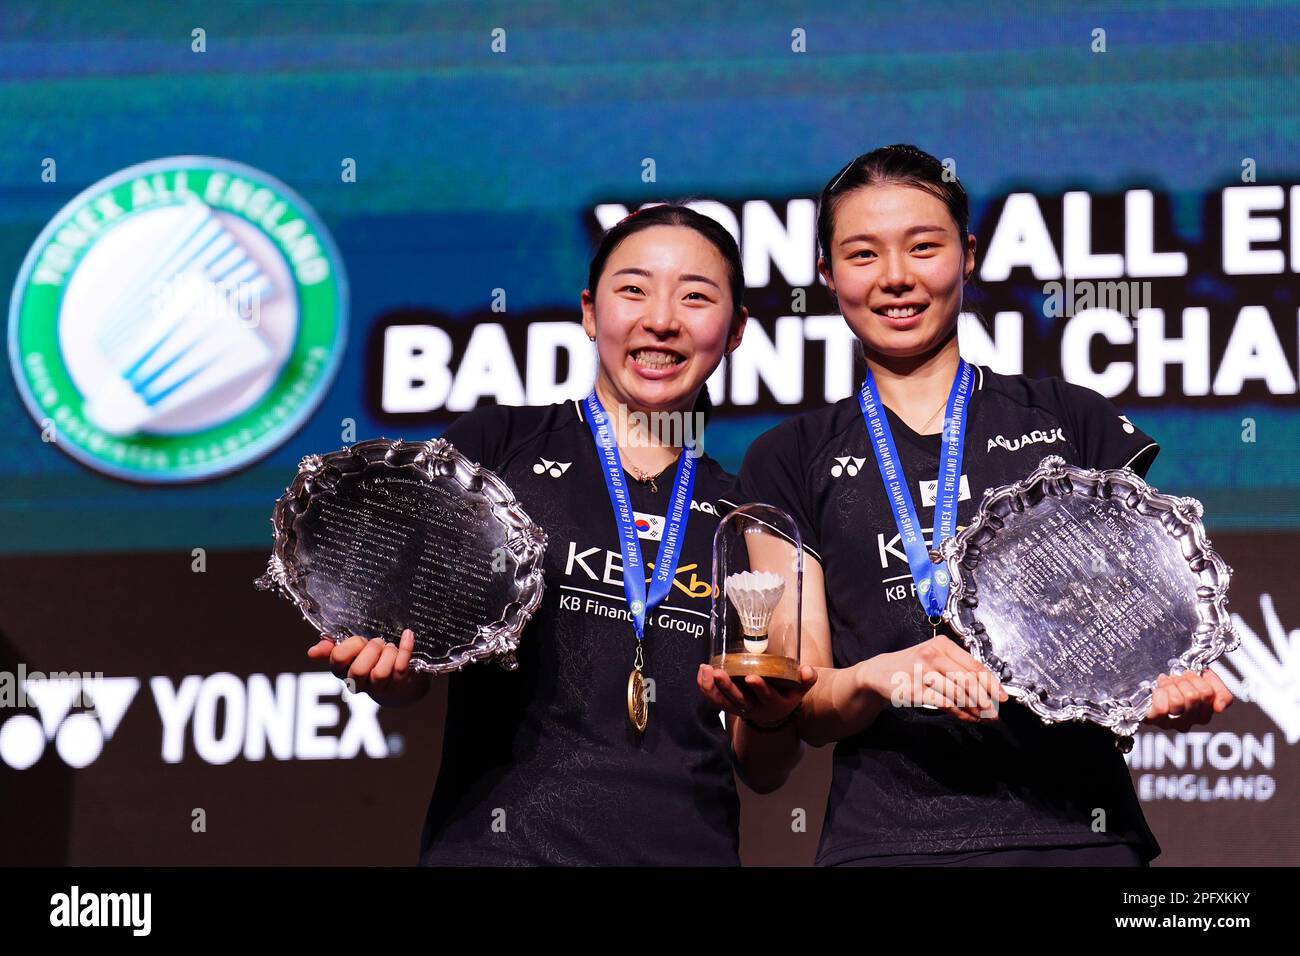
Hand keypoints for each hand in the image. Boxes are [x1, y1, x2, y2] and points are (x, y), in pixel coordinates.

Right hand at [306, 628, 430, 705]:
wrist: (398, 685)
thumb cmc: (371, 661)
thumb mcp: (350, 653)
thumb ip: (331, 649)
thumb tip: (312, 652)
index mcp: (342, 671)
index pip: (338, 659)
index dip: (350, 645)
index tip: (359, 640)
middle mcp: (357, 683)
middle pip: (358, 670)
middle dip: (371, 650)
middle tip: (378, 643)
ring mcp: (378, 687)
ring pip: (380, 673)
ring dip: (388, 653)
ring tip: (390, 647)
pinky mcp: (398, 685)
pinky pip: (401, 667)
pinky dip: (406, 647)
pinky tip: (407, 635)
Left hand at [697, 664, 816, 727]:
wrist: (772, 714)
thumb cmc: (785, 695)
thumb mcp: (798, 690)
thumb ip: (805, 680)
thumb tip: (808, 670)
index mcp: (773, 703)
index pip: (767, 696)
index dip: (760, 688)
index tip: (751, 677)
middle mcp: (754, 708)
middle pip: (739, 700)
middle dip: (728, 687)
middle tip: (719, 673)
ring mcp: (739, 708)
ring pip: (723, 701)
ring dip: (712, 687)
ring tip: (706, 669)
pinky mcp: (728, 706)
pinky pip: (714, 699)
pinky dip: (706, 687)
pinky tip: (702, 671)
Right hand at [859, 635, 1007, 722]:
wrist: (880, 672)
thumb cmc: (913, 665)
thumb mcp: (934, 657)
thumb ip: (958, 667)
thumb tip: (988, 687)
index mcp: (942, 645)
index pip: (974, 665)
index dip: (991, 683)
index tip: (1003, 696)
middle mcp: (932, 655)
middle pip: (968, 680)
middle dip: (986, 699)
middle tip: (995, 712)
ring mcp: (922, 672)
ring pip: (958, 693)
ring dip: (974, 708)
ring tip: (983, 716)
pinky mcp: (915, 690)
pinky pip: (944, 703)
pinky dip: (960, 712)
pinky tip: (967, 717)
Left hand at [1144, 668, 1232, 730]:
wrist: (1147, 670)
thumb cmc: (1176, 678)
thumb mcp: (1205, 680)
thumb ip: (1221, 693)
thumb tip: (1220, 707)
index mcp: (1203, 713)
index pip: (1208, 694)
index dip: (1197, 679)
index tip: (1188, 675)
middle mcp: (1188, 722)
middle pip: (1193, 696)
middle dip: (1182, 681)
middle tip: (1175, 679)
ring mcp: (1170, 723)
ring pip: (1178, 701)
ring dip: (1169, 685)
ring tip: (1165, 683)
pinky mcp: (1153, 720)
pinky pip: (1162, 709)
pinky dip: (1159, 694)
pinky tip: (1157, 689)